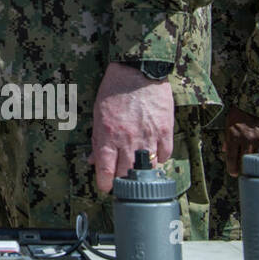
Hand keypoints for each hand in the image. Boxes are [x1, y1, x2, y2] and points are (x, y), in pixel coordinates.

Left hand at [91, 62, 174, 192]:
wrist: (137, 71)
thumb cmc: (114, 90)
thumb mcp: (98, 114)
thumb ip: (97, 139)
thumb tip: (94, 159)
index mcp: (107, 135)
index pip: (106, 170)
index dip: (105, 183)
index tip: (105, 187)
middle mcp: (127, 140)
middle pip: (126, 173)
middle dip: (122, 179)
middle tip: (122, 178)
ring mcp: (148, 137)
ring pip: (147, 168)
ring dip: (142, 171)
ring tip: (138, 169)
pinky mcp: (165, 131)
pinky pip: (165, 155)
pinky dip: (160, 158)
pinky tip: (154, 154)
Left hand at [222, 105, 258, 176]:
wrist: (256, 100)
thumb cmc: (240, 112)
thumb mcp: (228, 123)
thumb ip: (227, 137)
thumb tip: (224, 150)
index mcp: (233, 136)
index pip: (231, 157)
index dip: (232, 168)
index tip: (233, 174)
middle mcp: (246, 139)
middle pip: (245, 160)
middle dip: (244, 168)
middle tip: (244, 173)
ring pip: (258, 158)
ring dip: (257, 164)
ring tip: (256, 168)